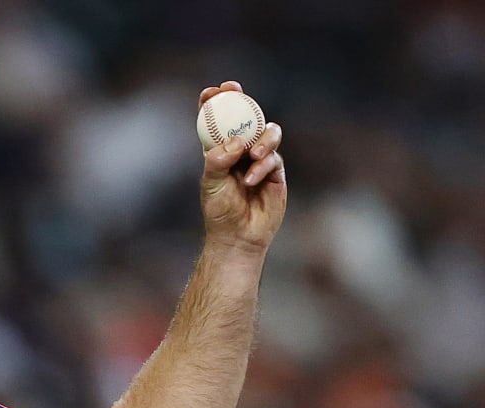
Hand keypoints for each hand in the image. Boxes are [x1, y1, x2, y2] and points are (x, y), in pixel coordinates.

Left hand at [199, 81, 286, 252]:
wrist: (238, 236)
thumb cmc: (219, 211)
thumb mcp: (211, 183)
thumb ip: (219, 159)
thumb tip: (236, 141)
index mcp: (219, 150)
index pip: (217, 121)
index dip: (215, 102)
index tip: (213, 91)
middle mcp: (240, 151)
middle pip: (246, 118)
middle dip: (242, 101)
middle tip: (236, 91)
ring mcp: (260, 160)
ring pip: (267, 133)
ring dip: (261, 139)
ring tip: (251, 155)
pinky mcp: (276, 172)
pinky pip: (274, 158)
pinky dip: (263, 166)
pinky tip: (251, 180)